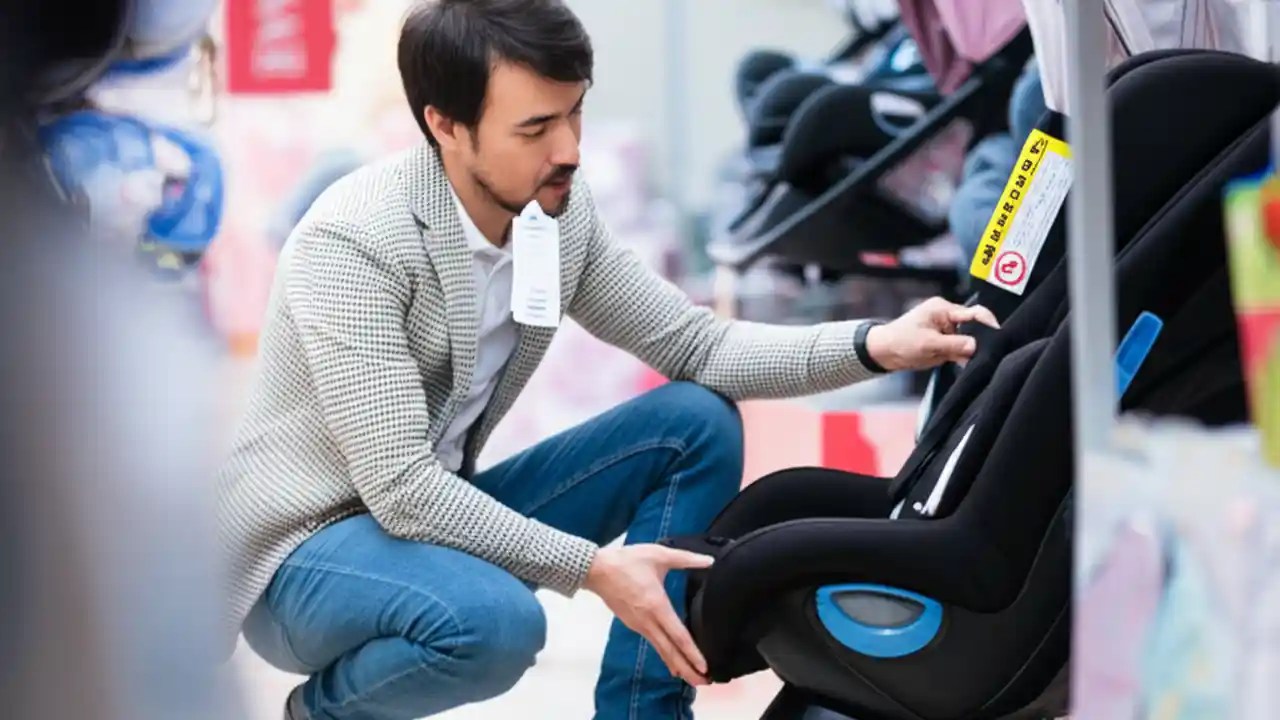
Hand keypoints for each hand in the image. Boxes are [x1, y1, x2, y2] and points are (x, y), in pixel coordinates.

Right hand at [582, 544, 713, 685]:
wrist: (596, 569)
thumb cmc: (627, 561)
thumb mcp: (659, 555)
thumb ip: (686, 558)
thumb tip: (710, 560)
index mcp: (656, 606)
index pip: (678, 635)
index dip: (692, 653)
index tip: (704, 667)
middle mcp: (647, 621)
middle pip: (670, 651)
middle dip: (687, 669)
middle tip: (705, 683)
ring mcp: (639, 625)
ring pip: (661, 650)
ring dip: (677, 665)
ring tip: (693, 678)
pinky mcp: (633, 624)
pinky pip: (653, 643)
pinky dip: (666, 656)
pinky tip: (673, 662)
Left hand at [864, 297, 999, 371]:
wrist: (884, 353)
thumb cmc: (901, 342)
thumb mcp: (927, 344)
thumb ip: (953, 344)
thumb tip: (976, 346)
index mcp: (943, 309)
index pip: (973, 313)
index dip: (988, 322)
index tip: (998, 335)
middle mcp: (948, 318)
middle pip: (974, 327)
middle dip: (981, 339)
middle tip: (991, 354)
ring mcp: (947, 331)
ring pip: (969, 340)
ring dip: (973, 351)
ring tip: (981, 362)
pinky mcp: (945, 344)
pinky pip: (961, 349)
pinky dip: (965, 357)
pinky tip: (970, 365)